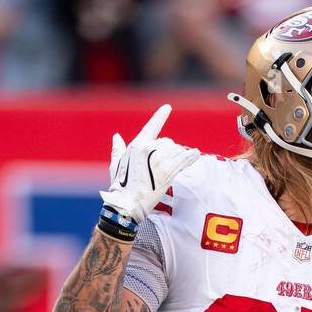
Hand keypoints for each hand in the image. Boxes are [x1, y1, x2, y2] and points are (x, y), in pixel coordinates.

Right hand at [100, 104, 199, 223]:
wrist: (126, 204)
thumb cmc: (119, 186)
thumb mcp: (115, 164)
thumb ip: (118, 149)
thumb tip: (116, 137)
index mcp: (137, 145)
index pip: (152, 126)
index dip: (161, 116)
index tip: (168, 107)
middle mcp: (149, 149)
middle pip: (168, 142)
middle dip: (168, 151)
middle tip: (162, 166)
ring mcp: (160, 160)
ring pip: (176, 151)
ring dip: (177, 157)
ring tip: (171, 167)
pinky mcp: (168, 172)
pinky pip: (184, 160)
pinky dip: (191, 156)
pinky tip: (196, 154)